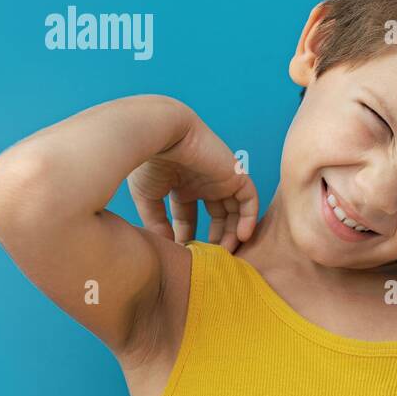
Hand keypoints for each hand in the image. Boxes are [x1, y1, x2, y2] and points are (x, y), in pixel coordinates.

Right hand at [127, 117, 259, 252]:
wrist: (161, 134)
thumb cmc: (148, 161)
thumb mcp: (147, 197)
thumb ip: (156, 221)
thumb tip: (165, 246)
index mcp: (181, 184)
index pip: (188, 216)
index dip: (187, 236)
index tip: (185, 256)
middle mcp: (203, 181)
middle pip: (216, 216)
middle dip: (214, 239)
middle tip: (211, 261)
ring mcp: (220, 178)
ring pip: (233, 211)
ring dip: (232, 234)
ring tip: (226, 255)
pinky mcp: (235, 174)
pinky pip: (249, 200)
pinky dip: (247, 219)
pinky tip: (240, 238)